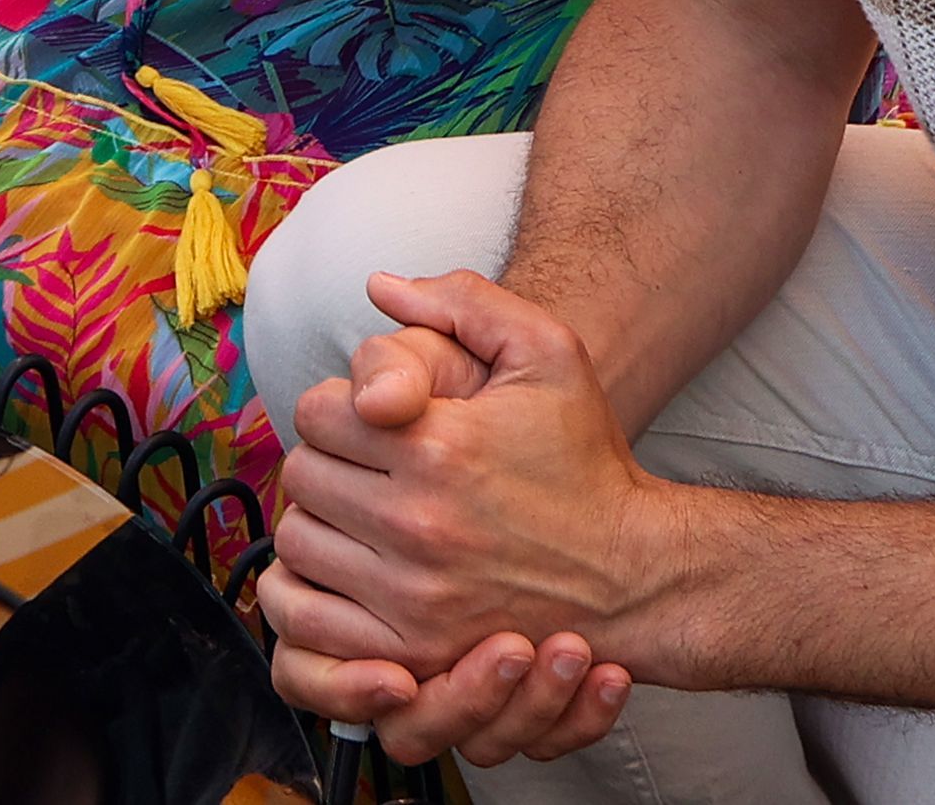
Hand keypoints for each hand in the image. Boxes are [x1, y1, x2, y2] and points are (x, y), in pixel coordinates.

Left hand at [260, 272, 666, 758]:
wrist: (633, 572)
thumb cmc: (585, 459)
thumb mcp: (549, 353)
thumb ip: (463, 301)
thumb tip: (379, 285)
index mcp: (438, 446)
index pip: (317, 412)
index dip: (340, 407)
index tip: (374, 422)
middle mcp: (418, 523)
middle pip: (302, 476)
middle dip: (328, 462)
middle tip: (369, 468)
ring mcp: (414, 595)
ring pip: (301, 543)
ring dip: (322, 522)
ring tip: (365, 515)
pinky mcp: (416, 649)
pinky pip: (315, 616)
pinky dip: (320, 590)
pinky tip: (356, 569)